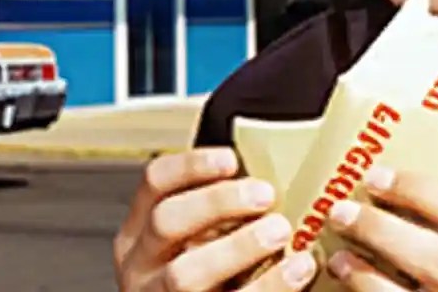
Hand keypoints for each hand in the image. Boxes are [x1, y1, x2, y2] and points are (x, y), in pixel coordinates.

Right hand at [113, 147, 319, 290]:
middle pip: (166, 221)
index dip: (191, 165)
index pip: (154, 183)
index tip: (231, 158)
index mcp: (140, 235)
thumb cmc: (205, 285)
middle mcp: (141, 267)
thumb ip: (213, 220)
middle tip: (264, 194)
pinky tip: (297, 270)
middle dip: (216, 202)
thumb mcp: (191, 248)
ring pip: (185, 273)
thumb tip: (262, 181)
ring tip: (280, 232)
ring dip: (238, 248)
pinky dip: (268, 286)